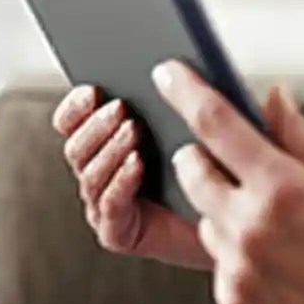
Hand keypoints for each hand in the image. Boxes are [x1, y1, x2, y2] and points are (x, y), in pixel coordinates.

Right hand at [51, 85, 213, 269]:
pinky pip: (109, 205)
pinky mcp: (118, 232)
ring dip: (110, 149)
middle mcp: (101, 173)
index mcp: (109, 143)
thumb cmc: (217, 170)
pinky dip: (120, 181)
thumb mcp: (202, 126)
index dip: (76, 105)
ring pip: (90, 174)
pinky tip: (137, 163)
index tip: (92, 88)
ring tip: (132, 129)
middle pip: (77, 146)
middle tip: (121, 108)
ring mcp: (105, 204)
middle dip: (97, 125)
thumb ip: (191, 101)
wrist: (231, 223)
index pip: (72, 121)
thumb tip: (189, 71)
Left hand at [152, 60, 303, 303]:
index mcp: (285, 189)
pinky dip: (238, 250)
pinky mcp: (233, 301)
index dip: (187, 90)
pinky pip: (220, 259)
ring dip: (225, 207)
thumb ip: (300, 141)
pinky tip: (282, 257)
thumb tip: (273, 96)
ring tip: (279, 219)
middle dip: (201, 155)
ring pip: (206, 218)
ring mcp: (238, 269)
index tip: (168, 70)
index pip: (217, 124)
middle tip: (227, 152)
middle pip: (193, 170)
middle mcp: (251, 228)